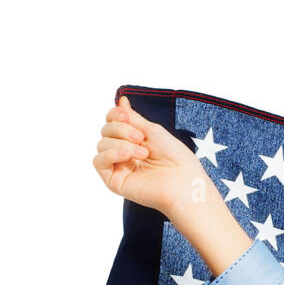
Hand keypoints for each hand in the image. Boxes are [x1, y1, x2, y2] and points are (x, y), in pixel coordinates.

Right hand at [92, 94, 213, 220]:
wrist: (183, 183)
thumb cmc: (176, 160)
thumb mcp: (152, 131)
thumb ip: (133, 118)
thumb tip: (121, 101)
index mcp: (134, 141)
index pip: (112, 122)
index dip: (115, 115)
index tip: (126, 114)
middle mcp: (125, 154)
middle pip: (106, 131)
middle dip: (121, 129)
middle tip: (141, 139)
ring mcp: (119, 167)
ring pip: (102, 144)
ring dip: (121, 143)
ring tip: (143, 153)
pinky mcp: (115, 180)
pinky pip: (98, 161)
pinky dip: (110, 153)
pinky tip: (127, 155)